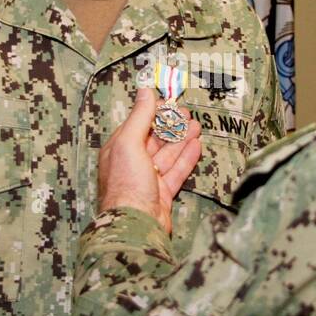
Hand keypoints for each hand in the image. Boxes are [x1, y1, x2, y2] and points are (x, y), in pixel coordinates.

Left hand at [97, 87, 202, 232]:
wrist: (136, 225)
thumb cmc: (127, 184)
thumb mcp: (129, 144)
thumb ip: (140, 117)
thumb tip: (145, 91)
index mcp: (118, 150)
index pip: (137, 125)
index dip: (154, 113)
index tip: (170, 102)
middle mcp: (132, 163)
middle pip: (154, 139)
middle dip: (171, 125)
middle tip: (187, 114)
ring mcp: (148, 179)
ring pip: (168, 154)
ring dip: (182, 139)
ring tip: (197, 126)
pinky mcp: (162, 193)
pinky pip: (176, 172)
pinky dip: (186, 158)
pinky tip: (197, 146)